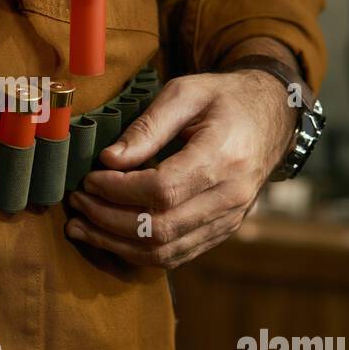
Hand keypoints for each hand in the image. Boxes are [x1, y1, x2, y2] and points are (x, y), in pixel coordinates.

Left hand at [65, 70, 296, 268]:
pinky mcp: (222, 231)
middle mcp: (230, 196)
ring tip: (81, 226)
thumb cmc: (224, 98)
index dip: (118, 191)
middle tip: (77, 203)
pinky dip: (137, 253)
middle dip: (107, 220)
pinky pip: (176, 256)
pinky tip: (109, 238)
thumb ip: (146, 127)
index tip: (89, 179)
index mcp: (223, 156)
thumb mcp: (185, 93)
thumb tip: (109, 160)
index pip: (161, 190)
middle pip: (159, 228)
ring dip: (115, 244)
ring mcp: (228, 219)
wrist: (272, 117)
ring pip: (164, 252)